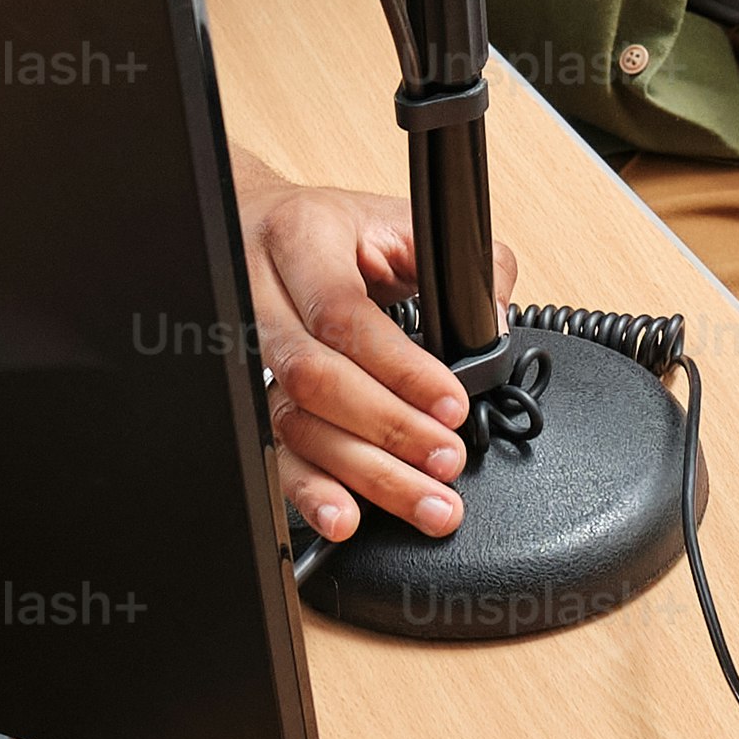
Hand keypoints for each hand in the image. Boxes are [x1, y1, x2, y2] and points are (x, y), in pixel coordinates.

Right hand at [239, 171, 511, 543]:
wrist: (256, 224)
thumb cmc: (333, 230)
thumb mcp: (396, 221)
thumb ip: (456, 264)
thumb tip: (491, 324)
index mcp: (301, 240)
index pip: (344, 315)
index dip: (402, 370)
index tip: (452, 407)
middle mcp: (261, 295)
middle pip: (315, 378)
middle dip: (389, 429)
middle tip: (447, 461)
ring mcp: (247, 351)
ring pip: (295, 423)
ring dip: (363, 474)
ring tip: (424, 501)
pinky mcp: (247, 394)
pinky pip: (272, 451)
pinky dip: (310, 492)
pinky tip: (344, 516)